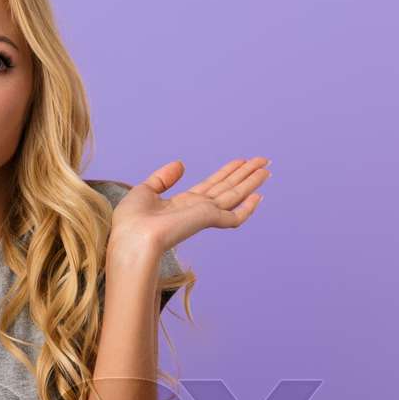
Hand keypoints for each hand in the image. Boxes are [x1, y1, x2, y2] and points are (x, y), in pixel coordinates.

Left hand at [110, 156, 269, 259]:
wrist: (133, 239)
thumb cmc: (131, 222)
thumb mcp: (144, 191)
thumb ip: (163, 179)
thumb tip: (180, 164)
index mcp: (182, 204)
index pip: (210, 186)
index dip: (226, 173)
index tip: (239, 161)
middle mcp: (196, 209)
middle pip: (227, 188)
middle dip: (245, 174)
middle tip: (263, 160)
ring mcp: (203, 215)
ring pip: (234, 195)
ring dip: (251, 181)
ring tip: (267, 168)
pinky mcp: (208, 220)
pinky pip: (234, 216)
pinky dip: (247, 208)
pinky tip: (259, 196)